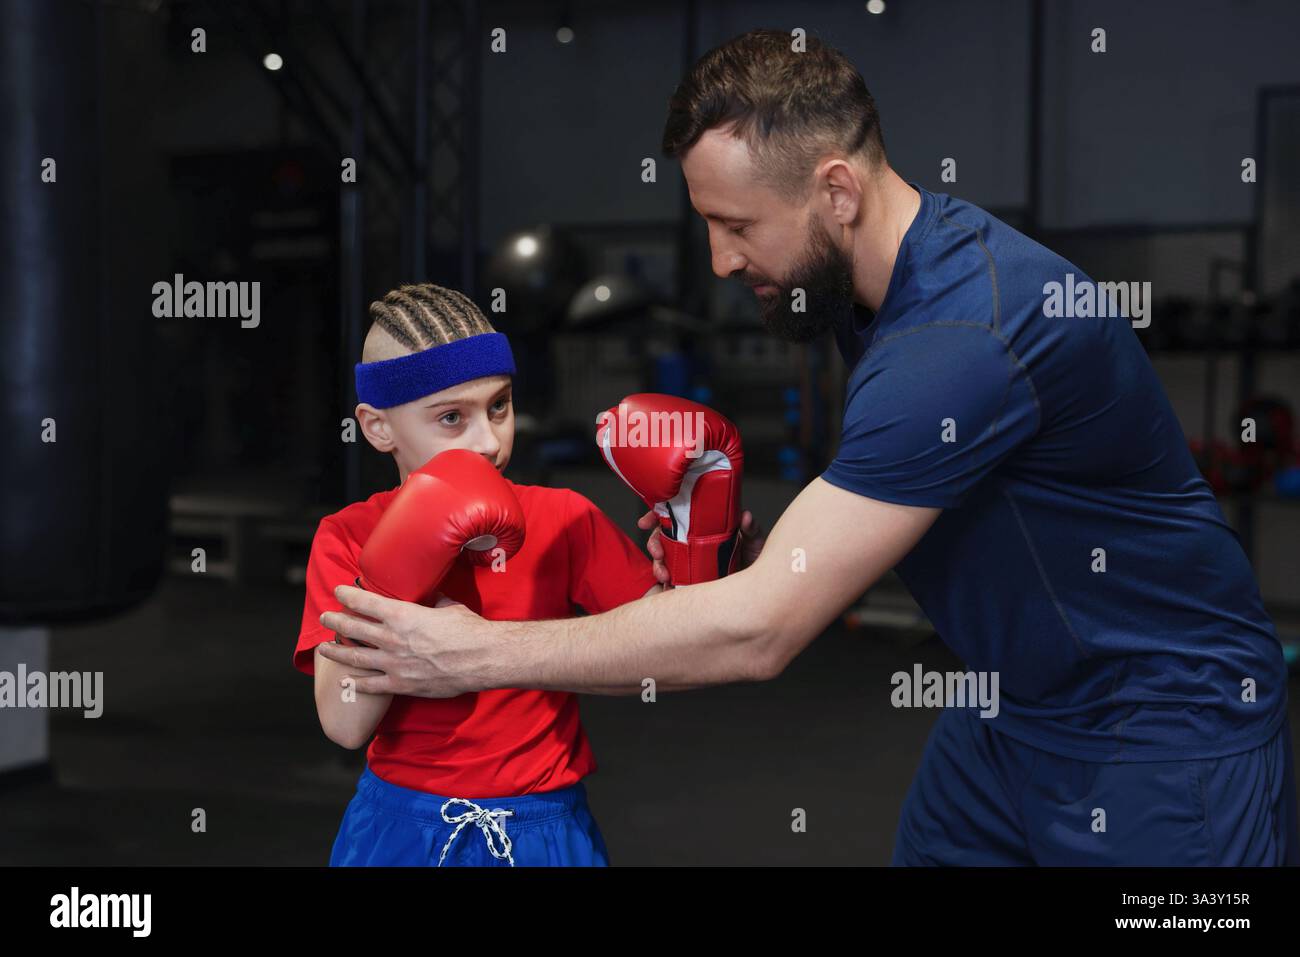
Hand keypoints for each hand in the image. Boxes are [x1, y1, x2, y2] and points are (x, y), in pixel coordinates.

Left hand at [317, 585, 495, 697]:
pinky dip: (357, 683)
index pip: (365, 602)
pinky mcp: (402, 684)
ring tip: (323, 649)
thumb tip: (431, 595)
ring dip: (336, 652)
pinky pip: (372, 686)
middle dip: (335, 622)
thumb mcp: (449, 606)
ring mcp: (394, 663)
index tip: (338, 592)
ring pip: (355, 657)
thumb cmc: (469, 630)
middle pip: (353, 628)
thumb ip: (434, 601)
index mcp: (402, 615)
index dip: (347, 595)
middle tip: (325, 618)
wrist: (481, 659)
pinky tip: (346, 681)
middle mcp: (392, 638)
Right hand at [637, 508, 765, 585]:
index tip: (645, 523)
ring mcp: (690, 562)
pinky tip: (668, 588)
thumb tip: (745, 517)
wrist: (759, 595)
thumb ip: (751, 530)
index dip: (657, 516)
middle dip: (654, 544)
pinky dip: (664, 585)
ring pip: (664, 559)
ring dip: (658, 566)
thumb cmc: (757, 564)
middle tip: (657, 553)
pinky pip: (670, 581)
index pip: (677, 515)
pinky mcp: (689, 582)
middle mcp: (694, 542)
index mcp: (704, 527)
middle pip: (664, 537)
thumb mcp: (756, 544)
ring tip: (664, 575)